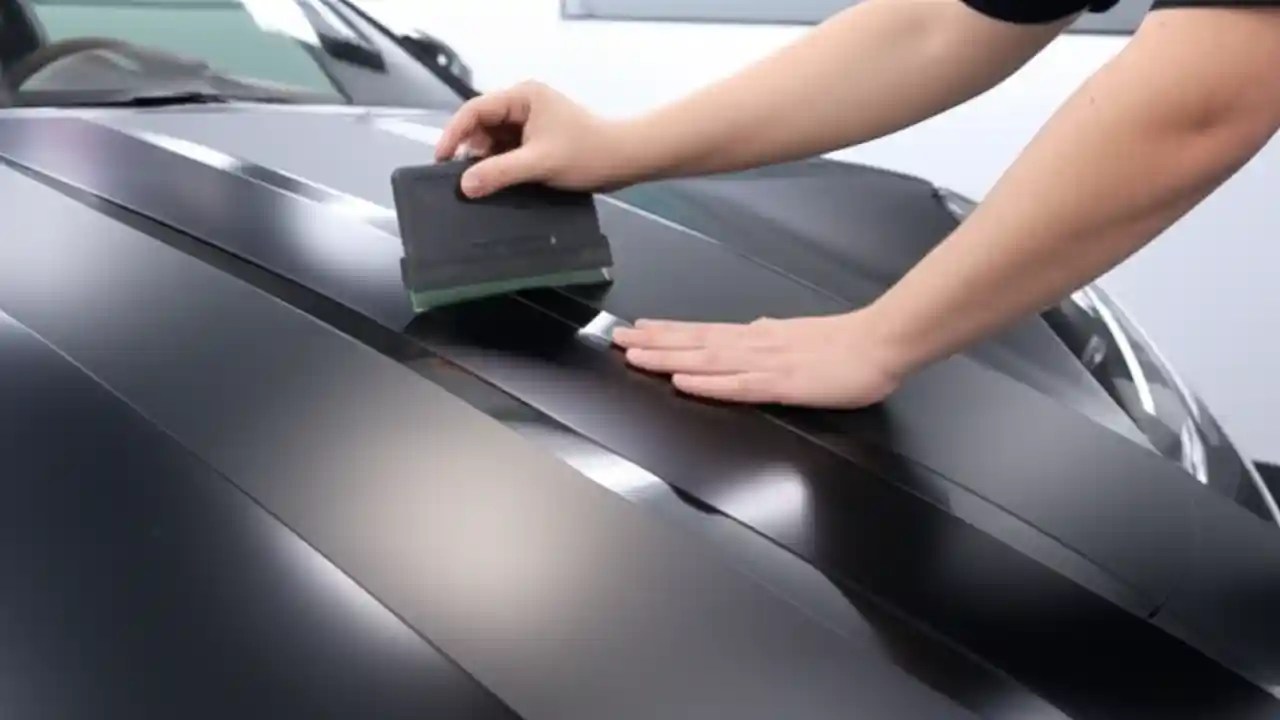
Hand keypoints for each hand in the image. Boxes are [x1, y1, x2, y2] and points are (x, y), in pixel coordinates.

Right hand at [434, 81, 632, 197]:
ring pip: (493, 141)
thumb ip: (500, 172)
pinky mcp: (537, 140)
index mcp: (522, 97)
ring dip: (487, 162)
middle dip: (472, 152)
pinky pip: (508, 151)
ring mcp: (530, 123)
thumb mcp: (540, 163)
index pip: (474, 110)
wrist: (625, 159)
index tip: (441, 161)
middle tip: (465, 182)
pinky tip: (499, 184)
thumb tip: (465, 185)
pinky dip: (501, 167)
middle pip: (481, 126)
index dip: (453, 134)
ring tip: (484, 186)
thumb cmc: (588, 153)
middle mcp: (523, 104)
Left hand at [611, 311, 909, 408]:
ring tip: (635, 356)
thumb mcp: (798, 334)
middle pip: (695, 343)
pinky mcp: (782, 383)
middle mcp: (754, 345)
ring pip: (707, 360)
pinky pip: (738, 386)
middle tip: (617, 339)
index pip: (703, 332)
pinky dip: (708, 384)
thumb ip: (772, 334)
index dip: (667, 332)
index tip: (637, 329)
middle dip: (653, 343)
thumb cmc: (845, 346)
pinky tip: (683, 382)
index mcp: (758, 336)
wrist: (881, 344)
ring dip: (668, 359)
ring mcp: (766, 364)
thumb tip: (751, 328)